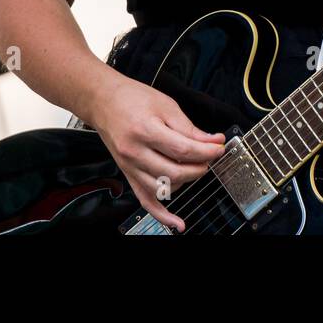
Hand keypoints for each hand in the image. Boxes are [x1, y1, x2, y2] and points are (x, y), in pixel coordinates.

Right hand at [84, 74, 226, 232]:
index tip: (219, 148)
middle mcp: (135, 153)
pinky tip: (177, 223)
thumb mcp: (166, 105)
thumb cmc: (132, 98)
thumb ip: (189, 127)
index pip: (183, 150)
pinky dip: (162, 215)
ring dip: (186, 182)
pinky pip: (145, 200)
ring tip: (195, 168)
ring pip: (164, 188)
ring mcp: (129, 167)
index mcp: (145, 131)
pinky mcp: (128, 175)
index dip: (206, 152)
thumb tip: (212, 141)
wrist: (103, 101)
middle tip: (209, 157)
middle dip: (199, 167)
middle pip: (175, 172)